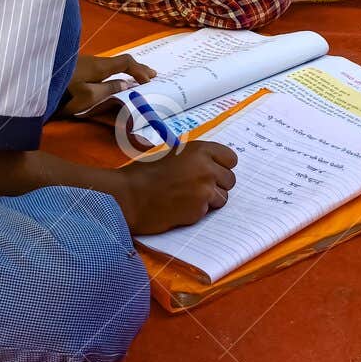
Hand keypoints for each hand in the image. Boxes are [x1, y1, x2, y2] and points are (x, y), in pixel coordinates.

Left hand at [63, 52, 154, 116]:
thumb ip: (109, 89)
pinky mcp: (72, 68)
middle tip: (150, 74)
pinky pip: (100, 67)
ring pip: (108, 64)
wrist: (32, 86)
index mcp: (99, 66)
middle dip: (135, 68)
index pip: (126, 62)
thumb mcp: (89, 96)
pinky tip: (110, 78)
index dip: (140, 70)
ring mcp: (81, 63)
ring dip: (123, 70)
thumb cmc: (62, 93)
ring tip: (133, 77)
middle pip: (118, 61)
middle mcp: (92, 61)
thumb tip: (126, 83)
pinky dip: (112, 71)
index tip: (151, 80)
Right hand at [119, 141, 237, 234]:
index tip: (213, 171)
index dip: (222, 166)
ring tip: (186, 198)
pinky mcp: (199, 209)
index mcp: (200, 150)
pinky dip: (197, 211)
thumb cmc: (145, 174)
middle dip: (217, 185)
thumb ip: (196, 158)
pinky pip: (208, 211)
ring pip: (223, 198)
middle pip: (230, 179)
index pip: (231, 158)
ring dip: (209, 200)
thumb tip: (213, 164)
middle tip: (197, 188)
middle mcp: (206, 167)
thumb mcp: (173, 155)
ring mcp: (204, 189)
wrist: (130, 196)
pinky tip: (179, 207)